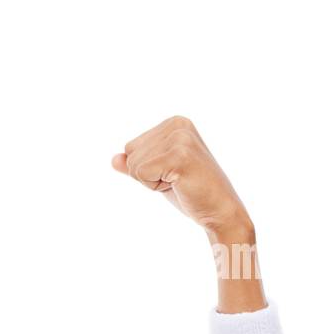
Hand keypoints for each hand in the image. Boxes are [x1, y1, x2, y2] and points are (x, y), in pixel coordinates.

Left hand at [111, 116, 251, 236]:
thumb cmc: (190, 192)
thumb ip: (136, 164)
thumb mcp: (158, 174)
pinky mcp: (179, 156)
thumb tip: (114, 159)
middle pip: (130, 153)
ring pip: (134, 165)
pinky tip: (178, 185)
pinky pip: (140, 173)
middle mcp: (178, 124)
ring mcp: (180, 138)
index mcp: (175, 122)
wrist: (219, 210)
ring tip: (178, 182)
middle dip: (147, 175)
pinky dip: (154, 186)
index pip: (131, 147)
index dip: (146, 168)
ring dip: (152, 181)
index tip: (172, 172)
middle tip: (176, 179)